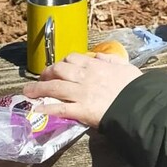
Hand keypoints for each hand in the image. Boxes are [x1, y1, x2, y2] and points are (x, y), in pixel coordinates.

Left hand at [23, 51, 142, 126]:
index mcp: (95, 65)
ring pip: (55, 88)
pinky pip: (60, 108)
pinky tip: (37, 109)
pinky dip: (47, 108)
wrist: (138, 103)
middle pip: (59, 70)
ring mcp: (81, 93)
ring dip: (38, 89)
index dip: (61, 63)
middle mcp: (84, 77)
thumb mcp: (124, 65)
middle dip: (46, 74)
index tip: (58, 68)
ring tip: (27, 92)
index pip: (72, 58)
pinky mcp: (80, 110)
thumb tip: (97, 56)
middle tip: (41, 79)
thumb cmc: (134, 85)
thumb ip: (109, 59)